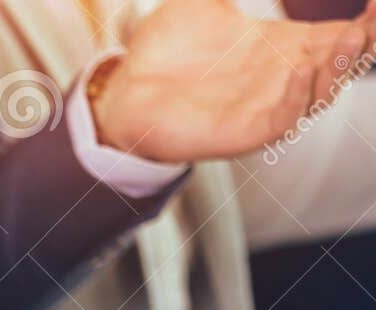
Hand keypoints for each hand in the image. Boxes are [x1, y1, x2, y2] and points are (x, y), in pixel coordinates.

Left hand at [91, 0, 371, 162]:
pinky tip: (302, 68)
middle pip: (340, 61)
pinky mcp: (242, 133)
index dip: (363, 19)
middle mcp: (281, 77)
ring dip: (341, 67)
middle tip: (372, 18)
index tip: (374, 2)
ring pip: (321, 92)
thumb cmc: (164, 49)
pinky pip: (282, 119)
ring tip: (354, 36)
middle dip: (364, 41)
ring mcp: (264, 106)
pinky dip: (298, 97)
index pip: (338, 32)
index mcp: (282, 45)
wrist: (124, 91)